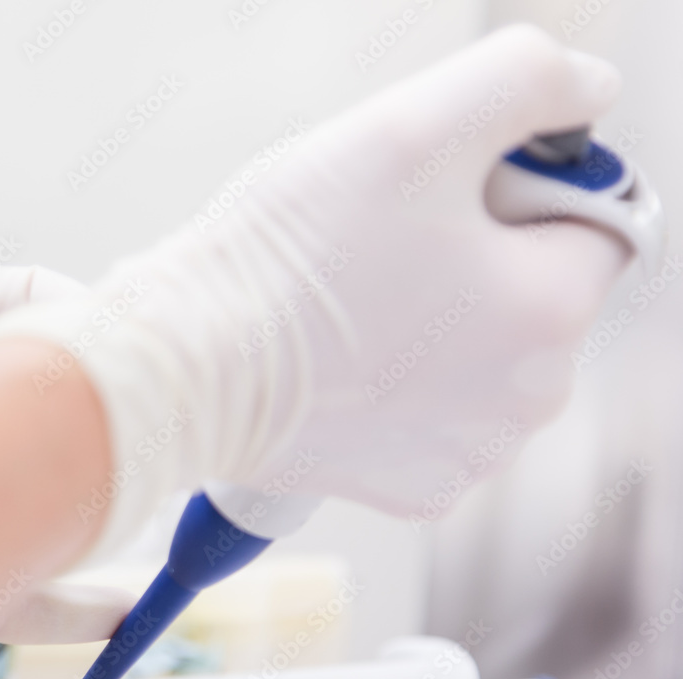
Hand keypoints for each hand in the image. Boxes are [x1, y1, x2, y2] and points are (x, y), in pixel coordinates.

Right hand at [0, 26, 629, 557]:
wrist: (191, 371)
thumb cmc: (287, 263)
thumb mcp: (415, 125)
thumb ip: (530, 81)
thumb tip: (586, 95)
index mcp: (550, 313)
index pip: (596, 220)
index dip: (524, 188)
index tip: (449, 191)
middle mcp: (527, 402)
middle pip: (538, 295)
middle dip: (481, 260)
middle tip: (386, 247)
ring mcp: (469, 455)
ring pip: (487, 359)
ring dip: (442, 326)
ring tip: (358, 309)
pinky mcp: (415, 489)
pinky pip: (438, 416)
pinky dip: (406, 389)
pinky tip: (349, 368)